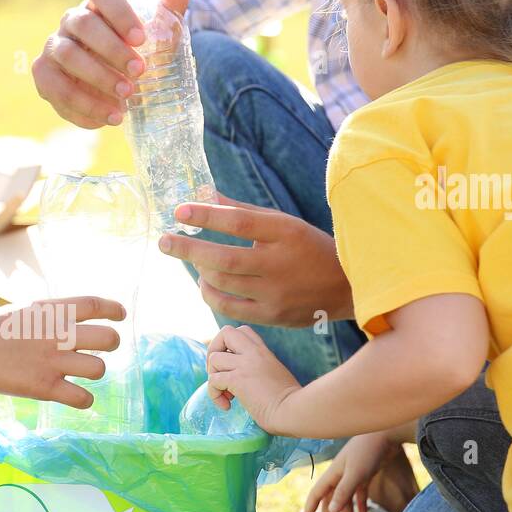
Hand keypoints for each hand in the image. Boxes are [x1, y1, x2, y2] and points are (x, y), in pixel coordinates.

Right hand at [0, 297, 125, 407]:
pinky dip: (84, 400)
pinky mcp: (45, 388)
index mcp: (52, 310)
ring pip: (99, 369)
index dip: (114, 310)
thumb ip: (52, 315)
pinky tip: (75, 396)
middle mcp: (58, 334)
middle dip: (111, 343)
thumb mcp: (25, 310)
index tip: (121, 316)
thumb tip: (74, 320)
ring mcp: (54, 362)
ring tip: (81, 372)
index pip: (96, 304)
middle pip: (108, 338)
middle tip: (100, 349)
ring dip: (95, 372)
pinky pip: (83, 399)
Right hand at [32, 0, 190, 128]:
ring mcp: (54, 47)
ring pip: (69, 57)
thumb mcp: (158, 36)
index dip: (120, 13)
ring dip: (98, 79)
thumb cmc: (136, 54)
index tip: (141, 39)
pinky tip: (108, 118)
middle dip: (112, 51)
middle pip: (84, 25)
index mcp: (99, 5)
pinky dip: (83, 107)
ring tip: (125, 100)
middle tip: (139, 73)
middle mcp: (72, 21)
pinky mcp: (44, 75)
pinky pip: (57, 89)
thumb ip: (169, 8)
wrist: (114, 83)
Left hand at [158, 196, 353, 325]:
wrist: (346, 289)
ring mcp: (275, 294)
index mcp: (285, 233)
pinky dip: (210, 295)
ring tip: (192, 260)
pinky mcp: (272, 317)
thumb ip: (245, 211)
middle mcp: (279, 264)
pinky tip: (204, 284)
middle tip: (164, 241)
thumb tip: (207, 195)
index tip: (179, 210)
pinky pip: (228, 308)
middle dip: (188, 249)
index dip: (207, 215)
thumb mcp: (284, 223)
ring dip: (199, 271)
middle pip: (224, 258)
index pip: (239, 222)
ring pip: (222, 284)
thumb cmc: (308, 248)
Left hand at [206, 325, 301, 434]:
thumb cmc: (290, 402)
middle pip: (225, 332)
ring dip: (213, 376)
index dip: (229, 345)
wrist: (294, 411)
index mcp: (264, 352)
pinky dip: (214, 395)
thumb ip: (259, 370)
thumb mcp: (275, 376)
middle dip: (214, 351)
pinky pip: (213, 380)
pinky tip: (227, 406)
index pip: (242, 331)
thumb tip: (242, 382)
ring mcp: (245, 364)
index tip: (232, 365)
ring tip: (227, 394)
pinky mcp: (238, 379)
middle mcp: (254, 353)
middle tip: (219, 373)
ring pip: (214, 358)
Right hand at [301, 431, 400, 511]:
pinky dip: (360, 504)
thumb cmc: (369, 451)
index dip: (309, 510)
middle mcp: (340, 475)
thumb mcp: (356, 474)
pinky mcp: (366, 473)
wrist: (387, 433)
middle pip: (331, 502)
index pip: (316, 495)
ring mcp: (353, 474)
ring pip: (346, 500)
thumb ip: (343, 492)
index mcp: (333, 475)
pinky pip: (359, 493)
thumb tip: (331, 511)